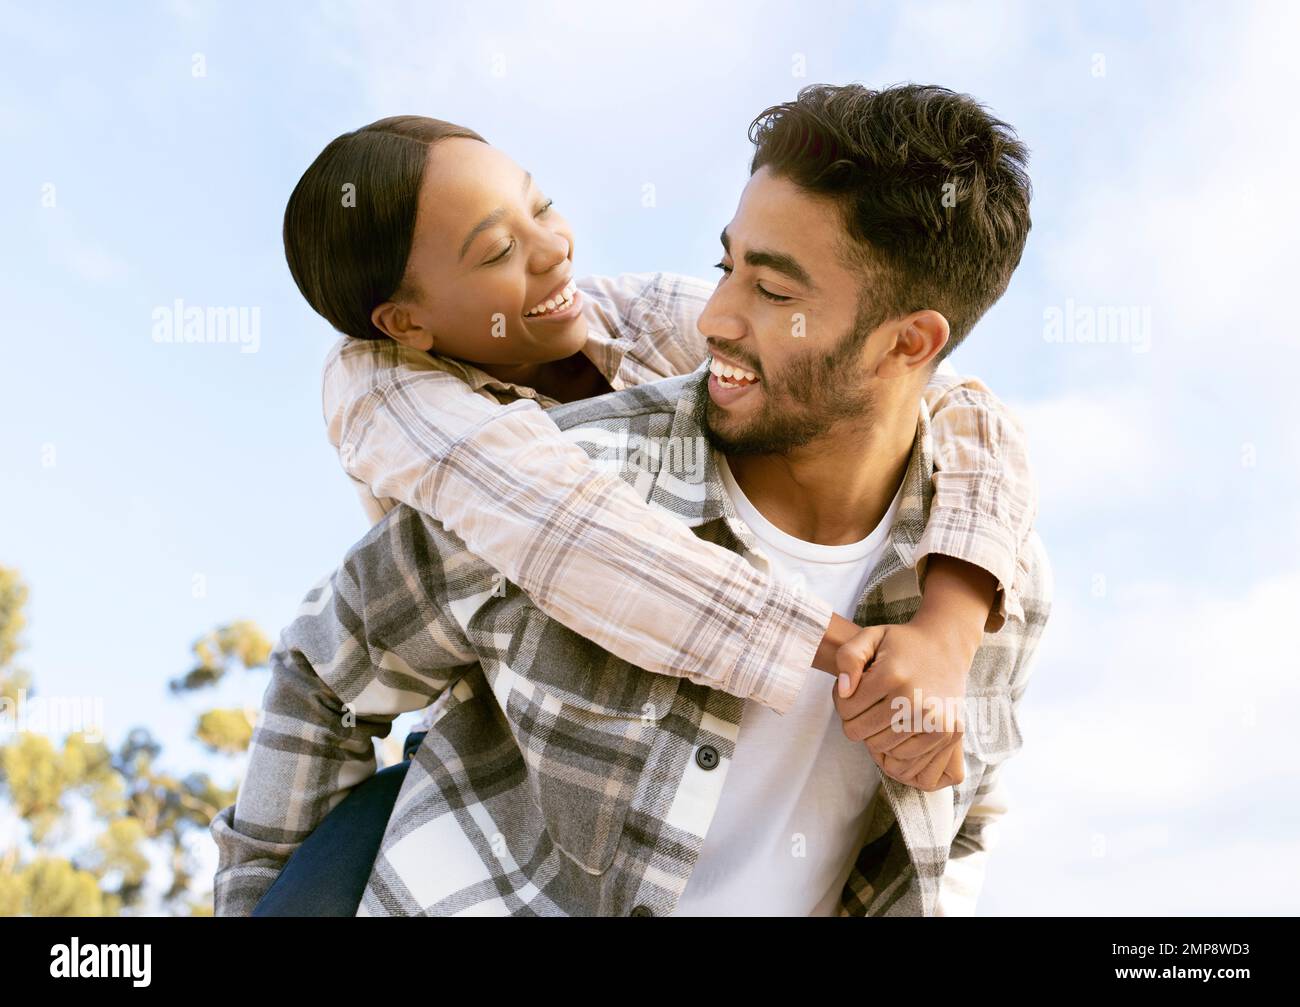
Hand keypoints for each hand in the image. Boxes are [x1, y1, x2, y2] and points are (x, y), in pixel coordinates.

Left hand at [830, 621, 973, 790]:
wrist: (946, 647)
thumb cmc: (902, 644)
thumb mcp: (870, 636)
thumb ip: (848, 656)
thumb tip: (845, 691)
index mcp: (892, 675)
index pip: (846, 709)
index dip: (842, 701)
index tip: (853, 690)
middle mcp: (914, 700)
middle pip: (861, 732)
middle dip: (856, 719)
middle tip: (867, 704)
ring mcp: (933, 720)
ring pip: (880, 748)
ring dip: (875, 735)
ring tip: (881, 714)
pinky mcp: (946, 733)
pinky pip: (905, 758)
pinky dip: (895, 748)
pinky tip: (896, 727)